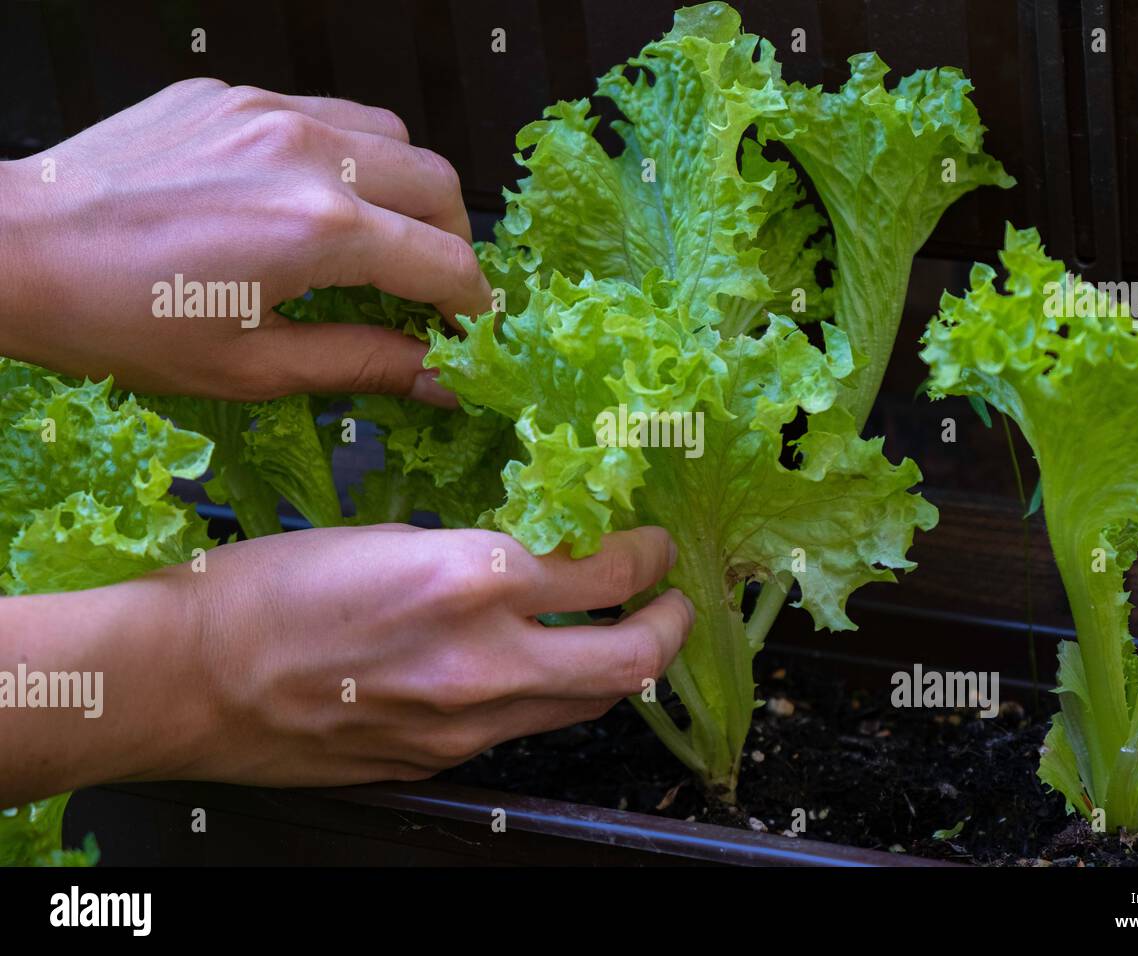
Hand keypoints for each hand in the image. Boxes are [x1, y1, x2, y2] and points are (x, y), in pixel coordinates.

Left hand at [0, 78, 490, 404]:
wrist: (12, 249)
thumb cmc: (118, 320)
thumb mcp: (250, 366)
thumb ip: (363, 365)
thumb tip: (439, 379)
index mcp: (319, 228)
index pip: (443, 262)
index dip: (471, 306)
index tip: (469, 333)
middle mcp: (307, 151)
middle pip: (437, 183)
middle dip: (453, 241)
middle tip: (432, 291)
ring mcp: (268, 110)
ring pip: (390, 135)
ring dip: (407, 191)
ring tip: (379, 241)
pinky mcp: (230, 95)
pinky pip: (325, 115)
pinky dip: (346, 160)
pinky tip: (307, 203)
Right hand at [160, 524, 691, 788]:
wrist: (189, 681)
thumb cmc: (272, 589)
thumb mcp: (392, 538)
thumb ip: (481, 559)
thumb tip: (543, 564)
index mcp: (473, 578)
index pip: (608, 573)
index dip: (648, 556)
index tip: (652, 545)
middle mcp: (485, 659)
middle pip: (629, 660)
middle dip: (670, 627)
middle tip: (676, 601)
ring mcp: (465, 725)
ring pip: (584, 705)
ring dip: (617, 669)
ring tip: (621, 637)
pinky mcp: (441, 763)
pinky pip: (520, 730)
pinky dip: (545, 697)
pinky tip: (533, 672)